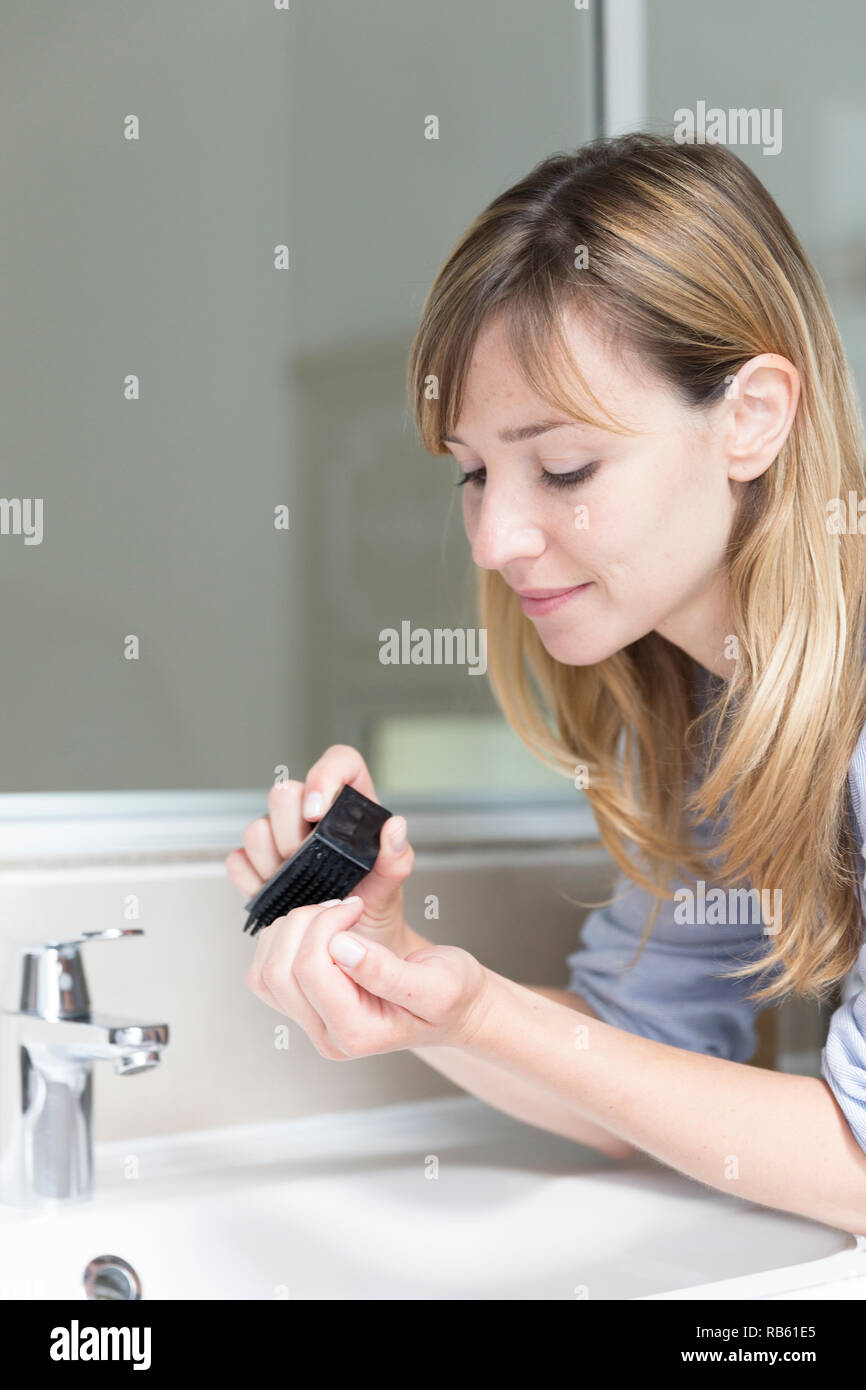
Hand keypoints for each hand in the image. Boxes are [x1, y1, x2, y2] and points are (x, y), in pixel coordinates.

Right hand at [225, 743, 413, 955]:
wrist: (355, 945)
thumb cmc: (375, 907)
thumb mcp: (392, 886)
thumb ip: (397, 857)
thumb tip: (394, 827)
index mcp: (350, 806)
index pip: (338, 762)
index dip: (323, 777)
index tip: (317, 812)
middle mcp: (311, 815)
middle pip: (283, 793)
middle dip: (291, 832)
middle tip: (309, 861)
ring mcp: (280, 839)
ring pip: (256, 829)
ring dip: (272, 860)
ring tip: (298, 882)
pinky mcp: (258, 867)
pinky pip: (238, 861)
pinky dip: (253, 880)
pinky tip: (278, 892)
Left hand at [246, 897, 490, 1056]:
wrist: (456, 1008)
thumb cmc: (452, 996)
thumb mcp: (438, 983)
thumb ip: (387, 972)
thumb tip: (340, 948)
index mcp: (357, 1033)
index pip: (311, 972)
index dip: (325, 926)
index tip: (355, 907)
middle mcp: (327, 1034)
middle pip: (279, 973)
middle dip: (304, 925)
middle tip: (342, 907)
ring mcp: (312, 1023)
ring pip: (265, 973)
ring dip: (290, 932)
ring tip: (331, 917)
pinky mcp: (305, 1006)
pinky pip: (268, 974)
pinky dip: (283, 942)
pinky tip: (318, 930)